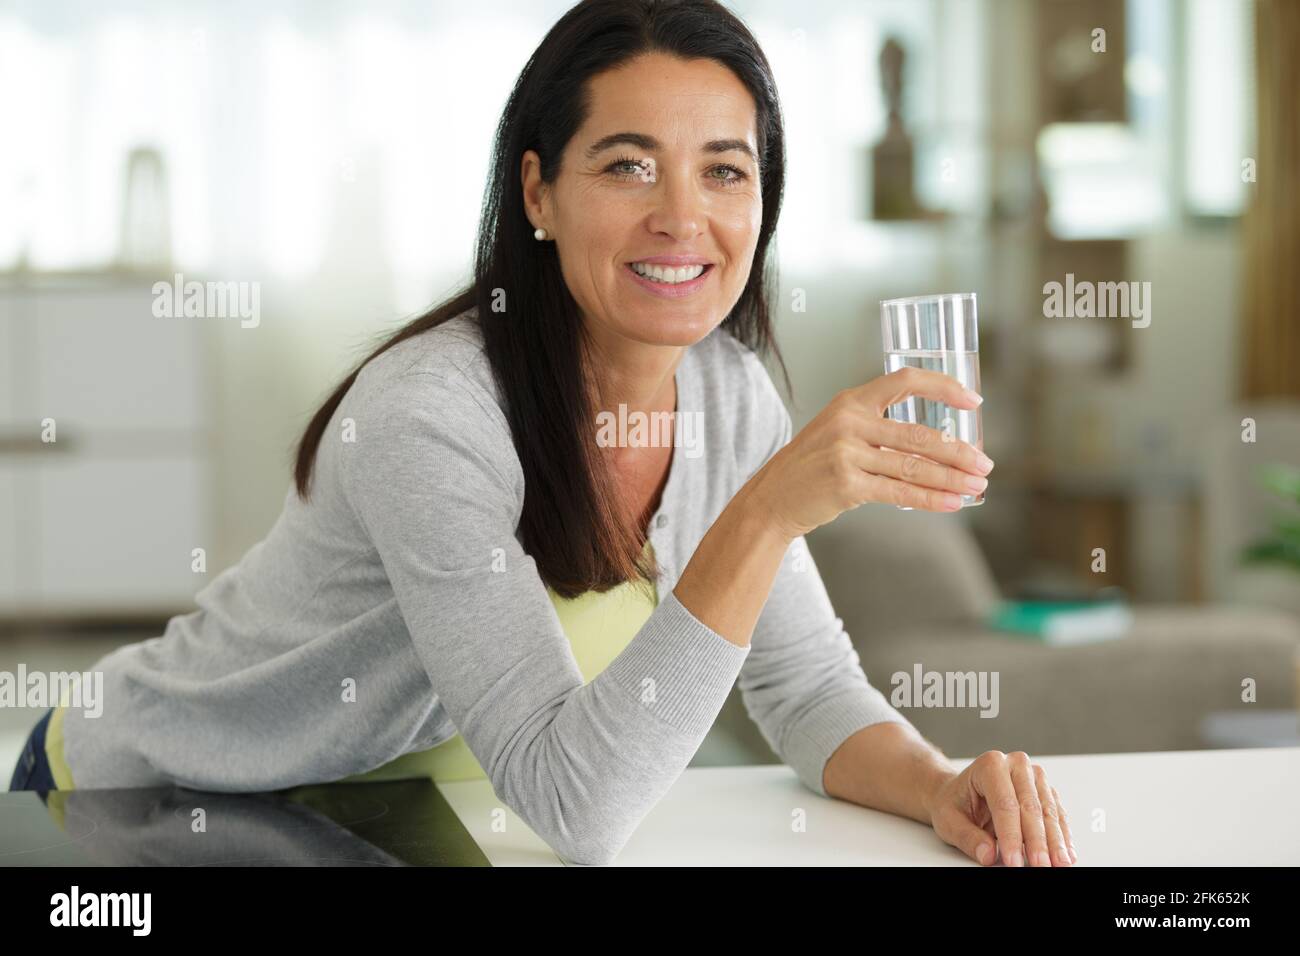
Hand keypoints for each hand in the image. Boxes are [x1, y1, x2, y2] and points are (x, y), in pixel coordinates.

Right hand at [745, 366, 992, 540]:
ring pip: (913, 466)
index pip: (904, 381)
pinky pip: (899, 492)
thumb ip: (878, 430)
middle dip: (958, 452)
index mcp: (851, 401)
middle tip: (984, 464)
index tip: (972, 401)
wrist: (772, 498)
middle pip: (918, 434)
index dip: (942, 387)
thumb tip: (936, 447)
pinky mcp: (846, 484)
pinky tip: (951, 503)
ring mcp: (846, 453)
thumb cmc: (812, 467)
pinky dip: (931, 499)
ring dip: (951, 478)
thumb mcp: (839, 433)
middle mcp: (849, 422)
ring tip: (976, 486)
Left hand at [923, 750, 1076, 866]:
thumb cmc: (953, 803)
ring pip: (1049, 811)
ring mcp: (1033, 776)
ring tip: (1060, 864)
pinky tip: (1066, 853)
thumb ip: (969, 838)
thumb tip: (988, 855)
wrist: (957, 793)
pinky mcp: (1045, 790)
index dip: (1012, 835)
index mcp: (990, 765)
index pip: (1005, 804)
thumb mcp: (949, 821)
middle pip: (1031, 807)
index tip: (1014, 861)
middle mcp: (1015, 765)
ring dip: (1056, 841)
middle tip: (1041, 866)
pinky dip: (1062, 836)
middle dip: (1038, 841)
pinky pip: (1057, 814)